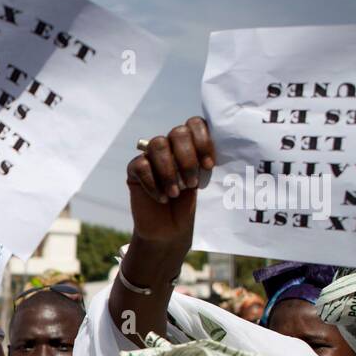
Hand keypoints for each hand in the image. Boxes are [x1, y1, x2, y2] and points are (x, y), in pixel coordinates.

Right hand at [125, 117, 214, 247]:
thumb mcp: (205, 185)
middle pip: (177, 132)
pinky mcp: (134, 170)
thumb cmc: (191, 206)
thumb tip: (222, 150)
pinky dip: (153, 183)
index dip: (203, 140)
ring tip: (176, 193)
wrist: (170, 231)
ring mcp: (151, 156)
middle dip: (187, 158)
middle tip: (192, 183)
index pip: (195, 124)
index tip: (209, 165)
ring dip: (170, 170)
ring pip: (158, 144)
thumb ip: (207, 165)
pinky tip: (162, 198)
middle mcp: (171, 145)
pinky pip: (141, 165)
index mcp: (191, 144)